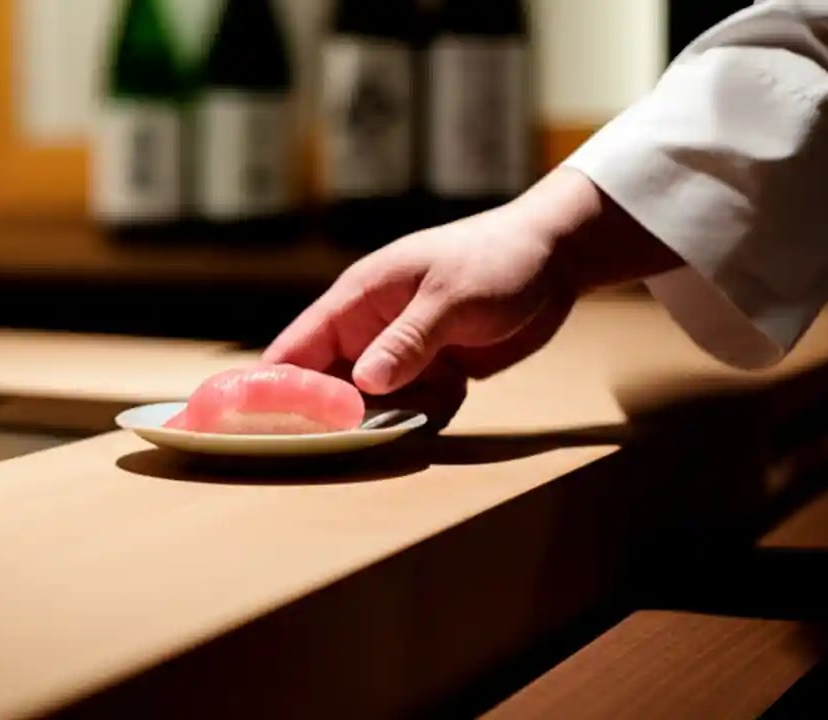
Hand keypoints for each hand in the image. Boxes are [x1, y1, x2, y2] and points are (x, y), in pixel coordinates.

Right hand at [264, 168, 681, 405]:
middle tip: (340, 450)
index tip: (271, 432)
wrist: (556, 259)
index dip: (279, 390)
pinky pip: (414, 409)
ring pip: (372, 406)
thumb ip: (407, 341)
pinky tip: (448, 402)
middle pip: (328, 387)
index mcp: (357, 301)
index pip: (297, 349)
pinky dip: (426, 416)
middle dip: (333, 419)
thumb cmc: (497, 261)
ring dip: (387, 421)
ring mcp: (401, 354)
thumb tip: (363, 384)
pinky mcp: (433, 372)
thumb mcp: (451, 300)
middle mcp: (369, 331)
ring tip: (407, 423)